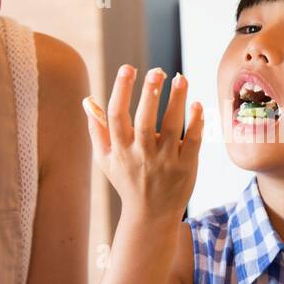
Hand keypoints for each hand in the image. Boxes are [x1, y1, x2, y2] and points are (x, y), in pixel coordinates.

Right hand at [83, 64, 203, 224]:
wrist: (150, 216)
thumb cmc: (126, 181)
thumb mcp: (105, 159)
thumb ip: (96, 129)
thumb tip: (87, 100)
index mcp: (119, 149)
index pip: (116, 116)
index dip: (121, 90)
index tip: (128, 67)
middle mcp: (141, 155)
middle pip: (144, 121)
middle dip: (149, 94)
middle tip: (157, 70)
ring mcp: (165, 161)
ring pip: (171, 127)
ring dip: (177, 101)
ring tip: (181, 78)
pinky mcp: (186, 167)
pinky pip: (192, 141)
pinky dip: (195, 123)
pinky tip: (196, 104)